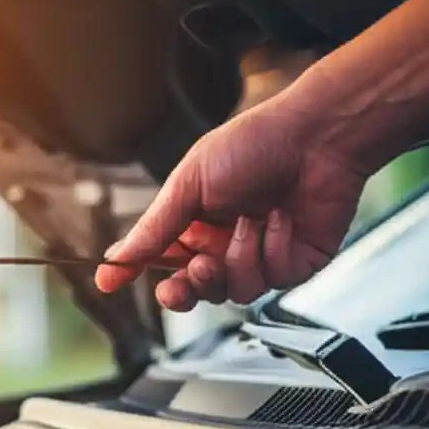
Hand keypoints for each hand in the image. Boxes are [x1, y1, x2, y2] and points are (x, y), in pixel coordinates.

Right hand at [95, 97, 368, 310]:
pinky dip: (275, 248)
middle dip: (188, 289)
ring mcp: (260, 256)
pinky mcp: (295, 263)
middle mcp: (224, 243)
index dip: (135, 272)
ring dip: (239, 258)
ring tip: (251, 221)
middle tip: (188, 277)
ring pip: (235, 292)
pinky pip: (273, 280)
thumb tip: (114, 258)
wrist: (318, 136)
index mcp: (193, 221)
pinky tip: (281, 219)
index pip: (158, 258)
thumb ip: (154, 228)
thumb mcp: (190, 183)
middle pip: (195, 290)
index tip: (110, 282)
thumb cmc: (255, 144)